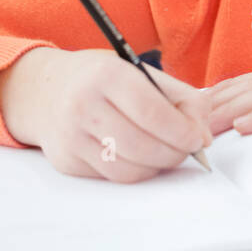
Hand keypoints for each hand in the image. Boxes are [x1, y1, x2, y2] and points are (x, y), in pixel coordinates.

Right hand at [0, 47, 213, 182]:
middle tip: (186, 150)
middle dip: (174, 154)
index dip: (182, 132)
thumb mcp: (142, 73)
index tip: (198, 139)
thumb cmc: (105, 80)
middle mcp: (83, 105)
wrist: (47, 91)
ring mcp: (71, 136)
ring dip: (157, 167)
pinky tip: (140, 157)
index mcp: (107, 76)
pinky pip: (112, 177)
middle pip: (142, 146)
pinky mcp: (66, 160)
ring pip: (128, 169)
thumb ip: (183, 99)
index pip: (152, 113)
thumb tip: (204, 138)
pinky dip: (135, 171)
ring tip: (166, 153)